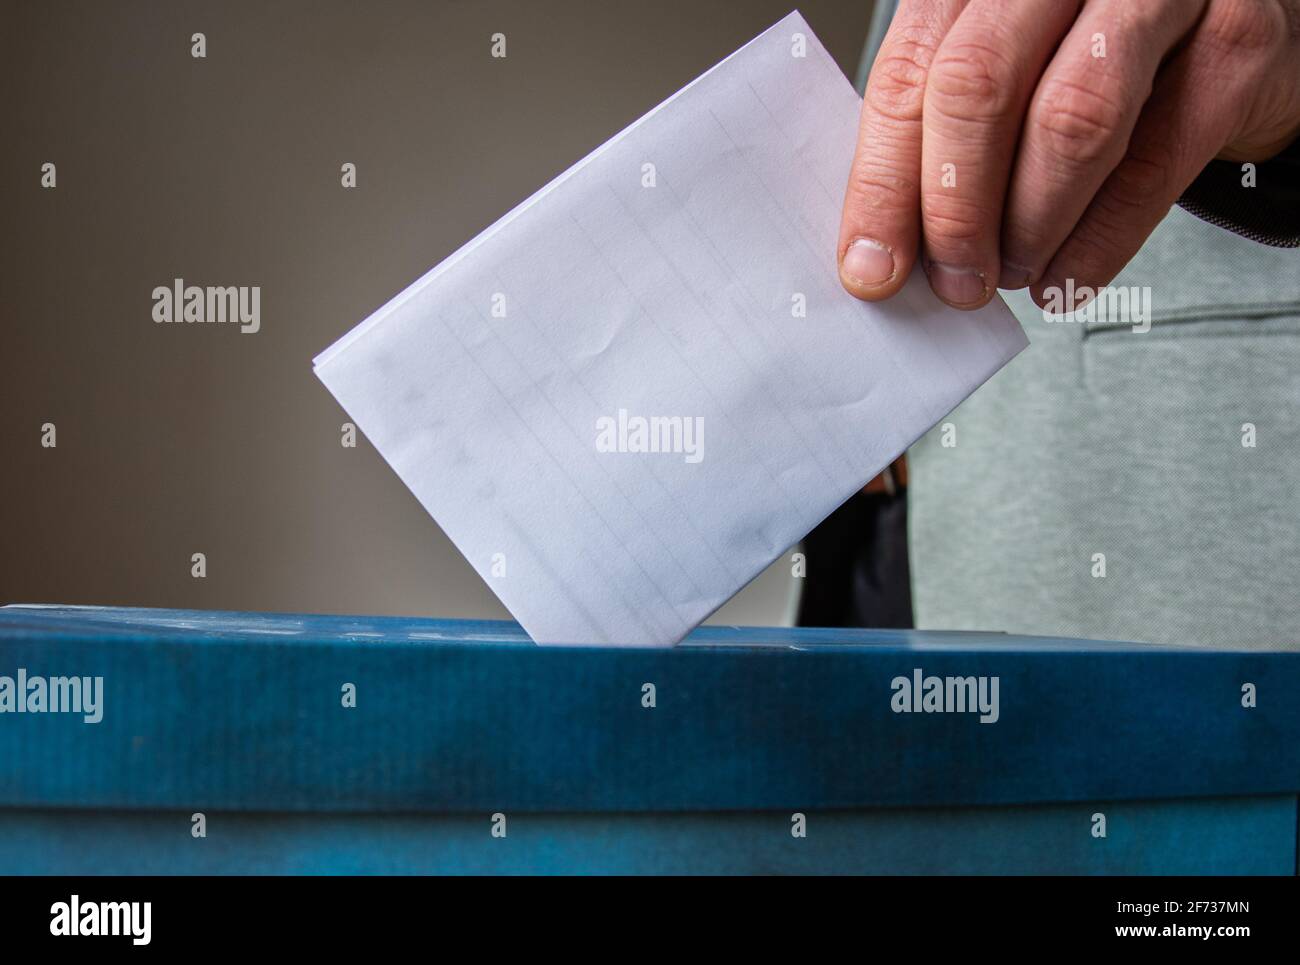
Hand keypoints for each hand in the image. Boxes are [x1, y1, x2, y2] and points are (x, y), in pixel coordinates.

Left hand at [837, 0, 1299, 310]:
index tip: (873, 267)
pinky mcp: (1233, 46)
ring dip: (1027, 226)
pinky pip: (1152, 166)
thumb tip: (885, 249)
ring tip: (1010, 273)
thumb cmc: (1098, 52)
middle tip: (953, 280)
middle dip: (954, 209)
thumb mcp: (1007, 71)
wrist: (1229, 24)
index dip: (884, 183)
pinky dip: (1097, 243)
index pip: (909, 74)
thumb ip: (944, 136)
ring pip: (1068, 121)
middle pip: (978, 86)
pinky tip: (1067, 276)